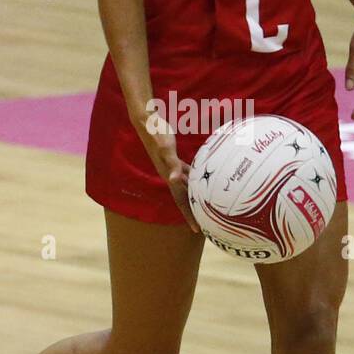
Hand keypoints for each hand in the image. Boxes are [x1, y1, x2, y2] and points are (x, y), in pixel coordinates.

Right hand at [137, 116, 200, 231]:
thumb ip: (171, 164)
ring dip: (195, 199)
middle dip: (194, 212)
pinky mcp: (175, 160)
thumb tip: (173, 179)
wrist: (147, 124)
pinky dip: (196, 181)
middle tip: (206, 223)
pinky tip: (204, 182)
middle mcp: (171, 176)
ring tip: (206, 208)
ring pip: (187, 188)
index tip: (197, 229)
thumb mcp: (166, 149)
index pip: (181, 201)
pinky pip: (188, 175)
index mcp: (170, 177)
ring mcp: (173, 169)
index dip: (188, 215)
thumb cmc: (157, 134)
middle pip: (185, 199)